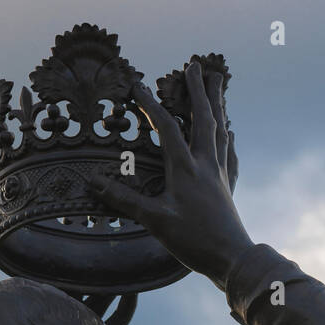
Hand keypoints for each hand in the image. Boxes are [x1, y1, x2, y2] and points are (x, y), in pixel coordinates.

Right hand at [89, 60, 253, 290]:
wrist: (231, 258)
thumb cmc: (193, 241)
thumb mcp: (154, 221)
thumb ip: (125, 200)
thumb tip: (93, 184)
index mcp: (186, 168)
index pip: (167, 128)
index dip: (150, 105)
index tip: (137, 84)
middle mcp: (206, 164)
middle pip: (204, 118)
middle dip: (198, 90)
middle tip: (196, 65)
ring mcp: (220, 174)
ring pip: (219, 130)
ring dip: (217, 105)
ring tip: (217, 86)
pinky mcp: (228, 186)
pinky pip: (228, 153)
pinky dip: (226, 138)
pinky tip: (229, 133)